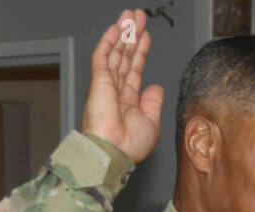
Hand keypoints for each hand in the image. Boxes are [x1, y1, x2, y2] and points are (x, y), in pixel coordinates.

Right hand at [80, 9, 163, 163]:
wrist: (114, 152)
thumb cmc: (129, 146)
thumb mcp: (151, 124)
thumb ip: (153, 104)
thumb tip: (155, 87)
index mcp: (129, 101)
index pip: (134, 70)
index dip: (141, 52)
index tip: (146, 37)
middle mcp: (117, 91)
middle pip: (125, 56)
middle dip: (132, 36)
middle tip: (138, 17)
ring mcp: (107, 84)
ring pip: (115, 52)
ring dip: (123, 33)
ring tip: (131, 16)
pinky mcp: (98, 81)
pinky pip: (102, 56)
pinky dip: (108, 42)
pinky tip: (115, 28)